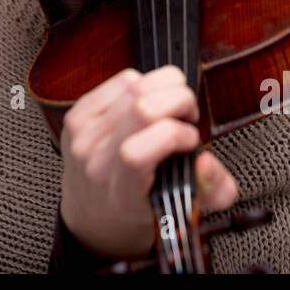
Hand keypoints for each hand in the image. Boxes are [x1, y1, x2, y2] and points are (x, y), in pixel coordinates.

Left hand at [58, 65, 239, 259]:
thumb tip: (205, 161)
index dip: (174, 136)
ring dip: (166, 88)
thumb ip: (211, 190)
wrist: (93, 210)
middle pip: (140, 108)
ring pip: (134, 85)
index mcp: (122, 193)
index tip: (192, 141)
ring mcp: (82, 135)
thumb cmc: (141, 206)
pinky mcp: (77, 113)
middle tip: (188, 117)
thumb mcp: (183, 209)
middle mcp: (96, 163)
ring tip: (172, 109)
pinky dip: (145, 84)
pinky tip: (148, 104)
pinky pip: (122, 79)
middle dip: (180, 100)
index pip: (135, 154)